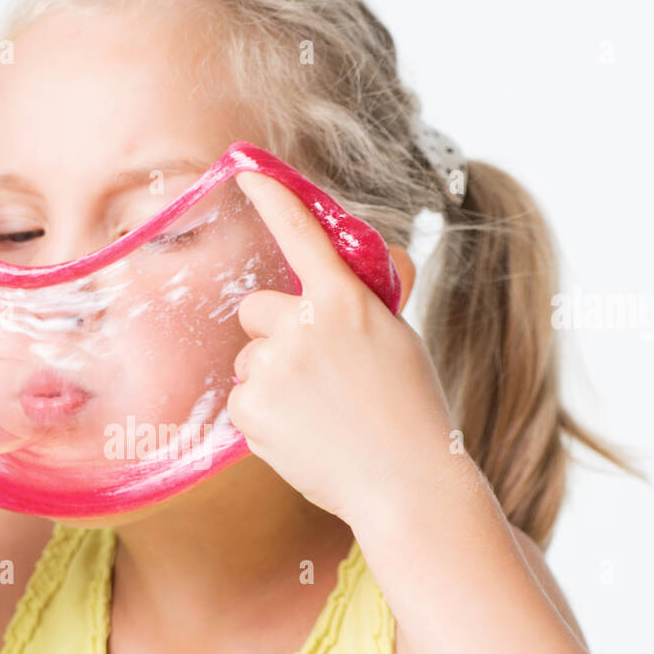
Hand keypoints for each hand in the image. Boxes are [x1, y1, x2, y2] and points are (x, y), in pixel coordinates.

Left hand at [226, 169, 467, 529]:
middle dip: (274, 333)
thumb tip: (367, 258)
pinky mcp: (251, 410)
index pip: (300, 233)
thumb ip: (370, 297)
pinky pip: (243, 400)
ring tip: (319, 414)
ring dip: (272, 380)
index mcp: (344, 300)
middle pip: (256, 310)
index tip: (245, 169)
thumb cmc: (410, 411)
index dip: (271, 197)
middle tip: (312, 371)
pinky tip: (302, 435)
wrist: (406, 484)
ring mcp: (273, 368)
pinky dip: (264, 417)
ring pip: (250, 360)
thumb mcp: (399, 339)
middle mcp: (302, 326)